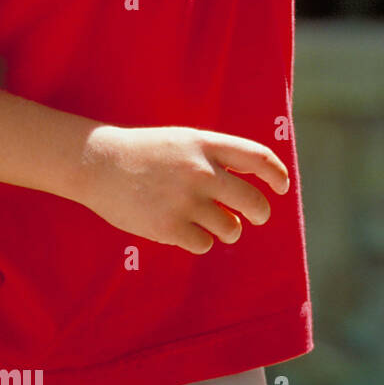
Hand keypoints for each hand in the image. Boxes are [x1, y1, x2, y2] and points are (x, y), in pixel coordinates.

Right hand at [78, 124, 289, 253]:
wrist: (101, 164)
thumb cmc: (148, 153)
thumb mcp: (187, 141)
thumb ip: (218, 156)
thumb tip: (255, 180)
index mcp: (208, 145)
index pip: (258, 158)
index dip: (276, 174)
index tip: (281, 187)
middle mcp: (202, 172)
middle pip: (253, 201)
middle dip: (260, 212)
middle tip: (256, 216)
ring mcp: (187, 200)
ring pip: (231, 228)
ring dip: (230, 230)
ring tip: (219, 225)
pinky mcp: (170, 227)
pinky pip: (204, 244)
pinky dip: (201, 240)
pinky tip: (188, 230)